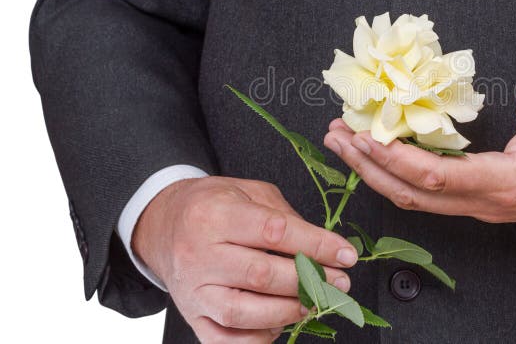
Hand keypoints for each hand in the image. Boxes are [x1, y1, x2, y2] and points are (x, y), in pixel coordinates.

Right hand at [132, 176, 358, 342]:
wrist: (164, 224)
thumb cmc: (214, 205)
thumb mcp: (249, 191)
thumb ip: (285, 216)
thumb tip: (324, 246)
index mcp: (214, 214)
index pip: (273, 232)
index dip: (316, 245)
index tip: (346, 253)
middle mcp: (198, 254)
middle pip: (260, 275)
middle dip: (309, 281)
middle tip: (340, 283)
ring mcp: (193, 290)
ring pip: (243, 312)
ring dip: (288, 311)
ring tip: (315, 302)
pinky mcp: (192, 317)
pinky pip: (226, 340)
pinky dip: (258, 338)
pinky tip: (280, 323)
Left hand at [324, 91, 515, 222]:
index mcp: (504, 183)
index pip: (441, 178)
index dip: (400, 161)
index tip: (367, 137)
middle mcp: (482, 202)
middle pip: (413, 194)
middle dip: (369, 167)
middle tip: (337, 135)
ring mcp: (473, 205)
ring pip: (412, 198)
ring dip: (372, 171)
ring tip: (342, 141)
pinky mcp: (469, 199)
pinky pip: (422, 192)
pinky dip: (391, 173)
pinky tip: (374, 152)